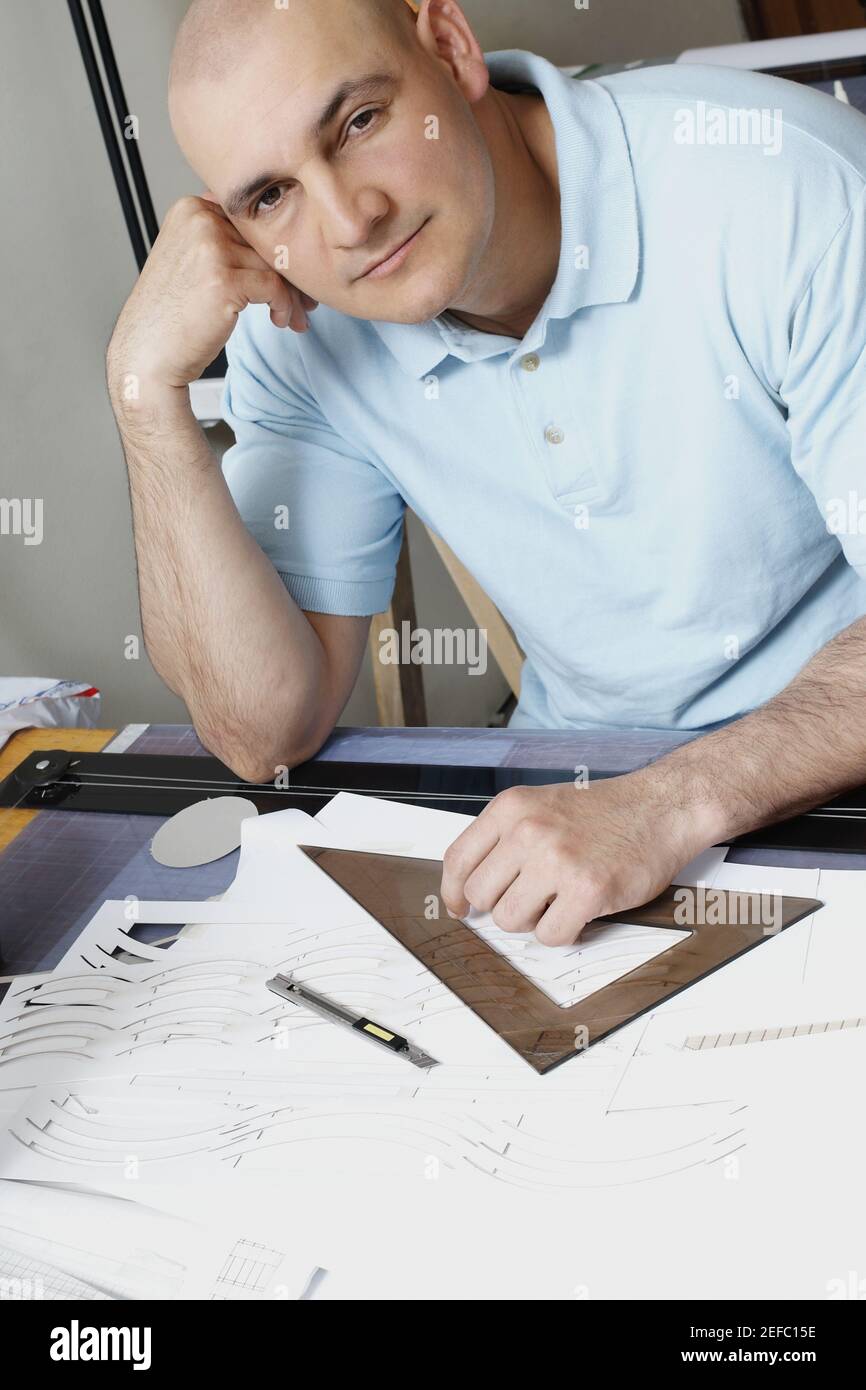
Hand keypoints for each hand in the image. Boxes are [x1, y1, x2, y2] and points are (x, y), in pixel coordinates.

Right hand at [106, 194, 316, 397]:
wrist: (148, 354)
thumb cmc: (172, 315)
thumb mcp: (191, 260)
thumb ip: (224, 240)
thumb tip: (277, 243)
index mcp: (191, 209)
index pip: (251, 221)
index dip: (276, 249)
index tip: (291, 274)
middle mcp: (199, 220)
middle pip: (265, 242)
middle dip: (290, 274)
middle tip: (305, 300)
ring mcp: (210, 249)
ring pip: (274, 265)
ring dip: (291, 296)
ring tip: (295, 318)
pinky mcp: (223, 280)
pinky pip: (274, 287)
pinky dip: (284, 306)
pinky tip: (280, 321)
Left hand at [440, 771, 709, 946]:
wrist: (662, 807)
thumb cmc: (605, 812)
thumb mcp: (542, 805)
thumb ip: (505, 838)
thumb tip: (471, 886)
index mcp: (511, 808)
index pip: (458, 860)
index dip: (455, 892)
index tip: (460, 907)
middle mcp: (528, 830)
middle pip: (481, 896)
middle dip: (503, 904)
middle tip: (532, 899)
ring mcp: (557, 860)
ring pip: (511, 920)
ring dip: (533, 920)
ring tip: (559, 900)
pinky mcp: (587, 890)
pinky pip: (550, 935)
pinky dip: (563, 932)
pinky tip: (579, 912)